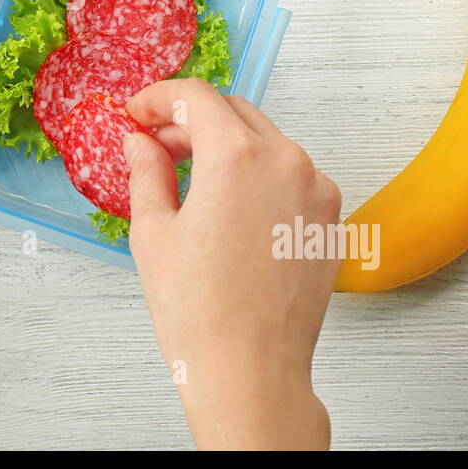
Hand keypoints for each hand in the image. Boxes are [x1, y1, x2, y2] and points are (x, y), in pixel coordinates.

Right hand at [124, 80, 340, 449]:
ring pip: (265, 141)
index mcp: (237, 157)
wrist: (250, 371)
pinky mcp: (329, 218)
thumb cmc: (200, 313)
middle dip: (191, 121)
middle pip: (233, 112)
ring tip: (192, 180)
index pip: (195, 97)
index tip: (138, 112)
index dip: (158, 98)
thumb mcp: (154, 231)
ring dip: (227, 146)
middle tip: (156, 145)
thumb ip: (147, 171)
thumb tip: (141, 142)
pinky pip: (291, 174)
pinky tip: (229, 208)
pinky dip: (259, 175)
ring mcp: (316, 190)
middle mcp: (285, 161)